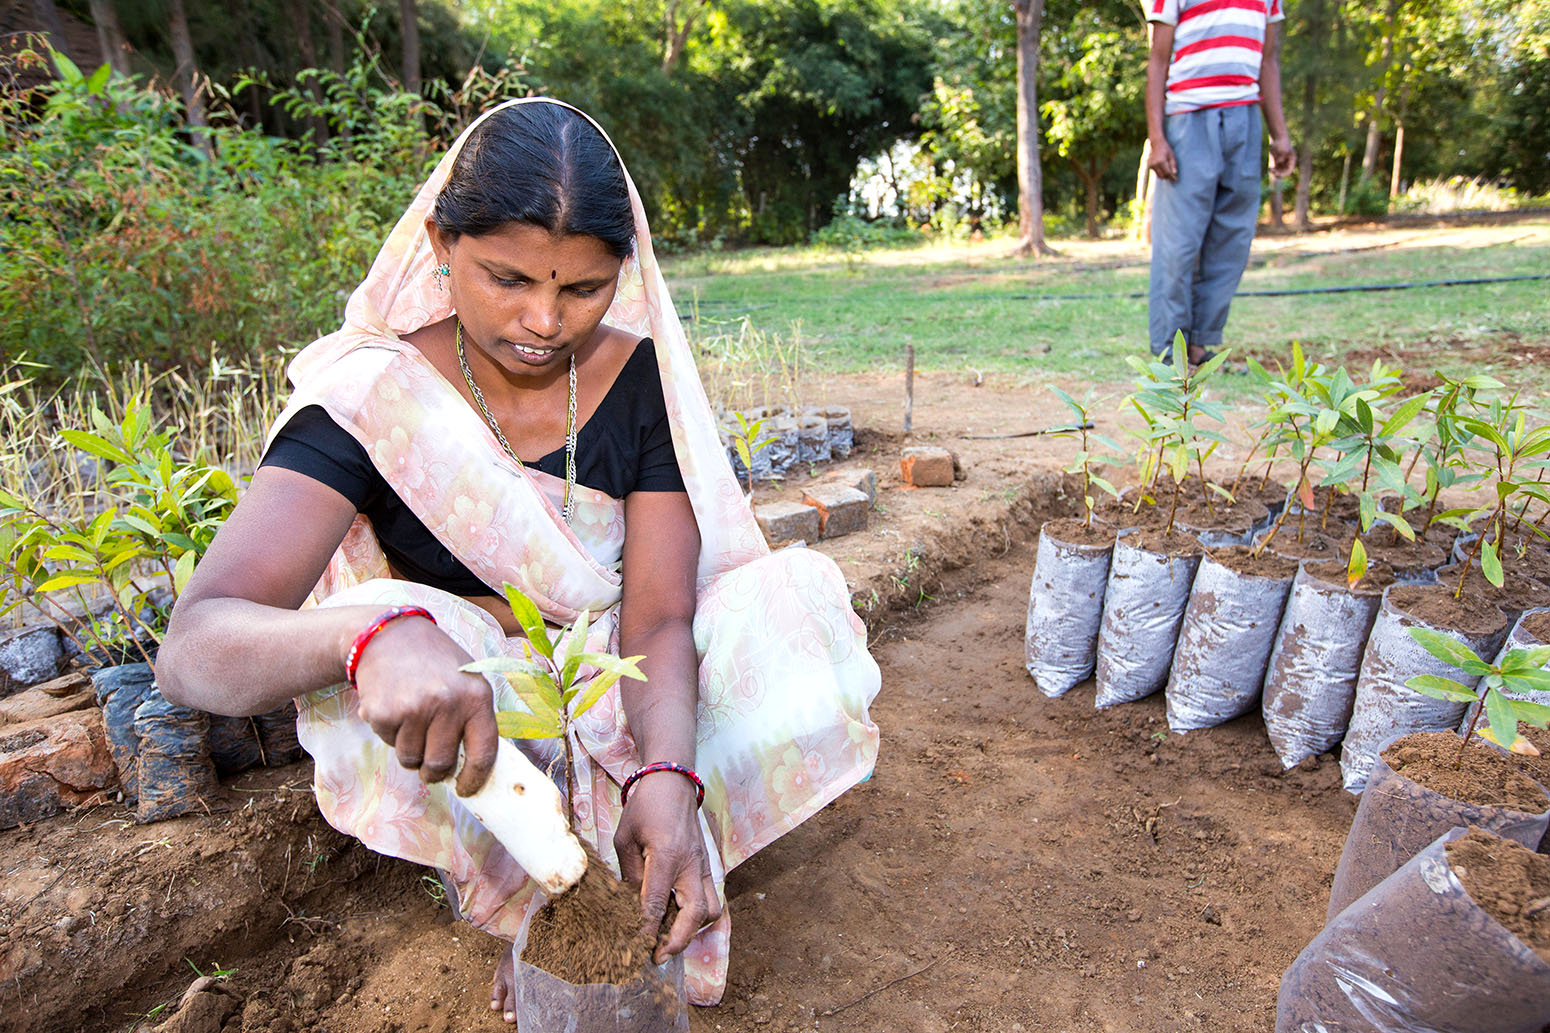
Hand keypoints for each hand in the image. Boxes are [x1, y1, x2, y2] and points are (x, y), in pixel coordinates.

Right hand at [352, 616, 498, 796]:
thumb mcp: (467, 681)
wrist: (389, 635)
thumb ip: (473, 719)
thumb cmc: (435, 662)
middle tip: (429, 763)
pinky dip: (390, 733)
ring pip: (411, 759)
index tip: (466, 789)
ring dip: (410, 750)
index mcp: (477, 697)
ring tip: (411, 720)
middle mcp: (448, 704)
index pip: (483, 753)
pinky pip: (388, 743)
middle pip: (441, 764)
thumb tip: (475, 768)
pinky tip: (394, 707)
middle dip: (434, 770)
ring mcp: (414, 709)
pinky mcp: (384, 712)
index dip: (475, 779)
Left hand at [614, 769, 720, 962]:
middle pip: (695, 914)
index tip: (639, 947)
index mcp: (667, 855)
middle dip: (678, 940)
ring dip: (691, 929)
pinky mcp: (706, 866)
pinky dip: (696, 915)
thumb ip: (630, 873)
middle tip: (658, 955)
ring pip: (710, 910)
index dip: (648, 929)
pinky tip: (677, 918)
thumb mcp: (626, 838)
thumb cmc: (646, 807)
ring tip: (668, 938)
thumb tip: (631, 906)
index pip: (658, 901)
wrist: (674, 783)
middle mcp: (691, 864)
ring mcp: (703, 866)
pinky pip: (709, 898)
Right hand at [1148, 136, 1177, 181]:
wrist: (1156, 143)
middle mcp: (1155, 164)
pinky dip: (1161, 173)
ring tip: (1169, 174)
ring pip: (1159, 175)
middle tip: (1174, 177)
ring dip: (1164, 176)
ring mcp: (1151, 165)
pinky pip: (1156, 173)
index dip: (1172, 177)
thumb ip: (1173, 165)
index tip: (1177, 180)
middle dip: (1168, 177)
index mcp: (1161, 161)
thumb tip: (1175, 174)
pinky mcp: (1150, 166)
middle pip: (1163, 176)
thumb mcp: (1172, 155)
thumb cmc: (1166, 148)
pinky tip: (1164, 170)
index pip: (1167, 173)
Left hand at [1270, 135, 1294, 177]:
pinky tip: (1270, 168)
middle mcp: (1288, 162)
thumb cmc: (1281, 143)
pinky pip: (1276, 169)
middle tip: (1272, 171)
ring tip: (1270, 169)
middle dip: (1278, 173)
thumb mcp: (1282, 149)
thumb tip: (1279, 162)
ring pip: (1280, 172)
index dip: (1284, 174)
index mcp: (1292, 160)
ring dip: (1275, 172)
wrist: (1278, 138)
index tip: (1277, 173)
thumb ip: (1281, 156)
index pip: (1289, 171)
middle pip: (1284, 173)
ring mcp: (1283, 162)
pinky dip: (1273, 170)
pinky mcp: (1278, 162)